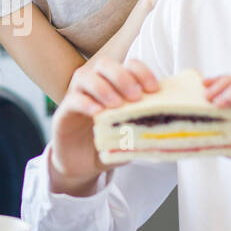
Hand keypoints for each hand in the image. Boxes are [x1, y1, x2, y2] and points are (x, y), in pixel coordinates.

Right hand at [48, 58, 159, 194]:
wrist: (82, 167)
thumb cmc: (109, 145)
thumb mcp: (132, 135)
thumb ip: (145, 126)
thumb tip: (168, 124)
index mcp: (114, 86)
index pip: (128, 65)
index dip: (142, 72)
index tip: (154, 89)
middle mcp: (94, 86)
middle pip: (105, 64)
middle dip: (122, 76)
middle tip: (135, 96)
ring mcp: (76, 97)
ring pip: (85, 76)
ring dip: (103, 87)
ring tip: (116, 105)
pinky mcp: (63, 113)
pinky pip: (72, 99)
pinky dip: (85, 103)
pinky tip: (97, 113)